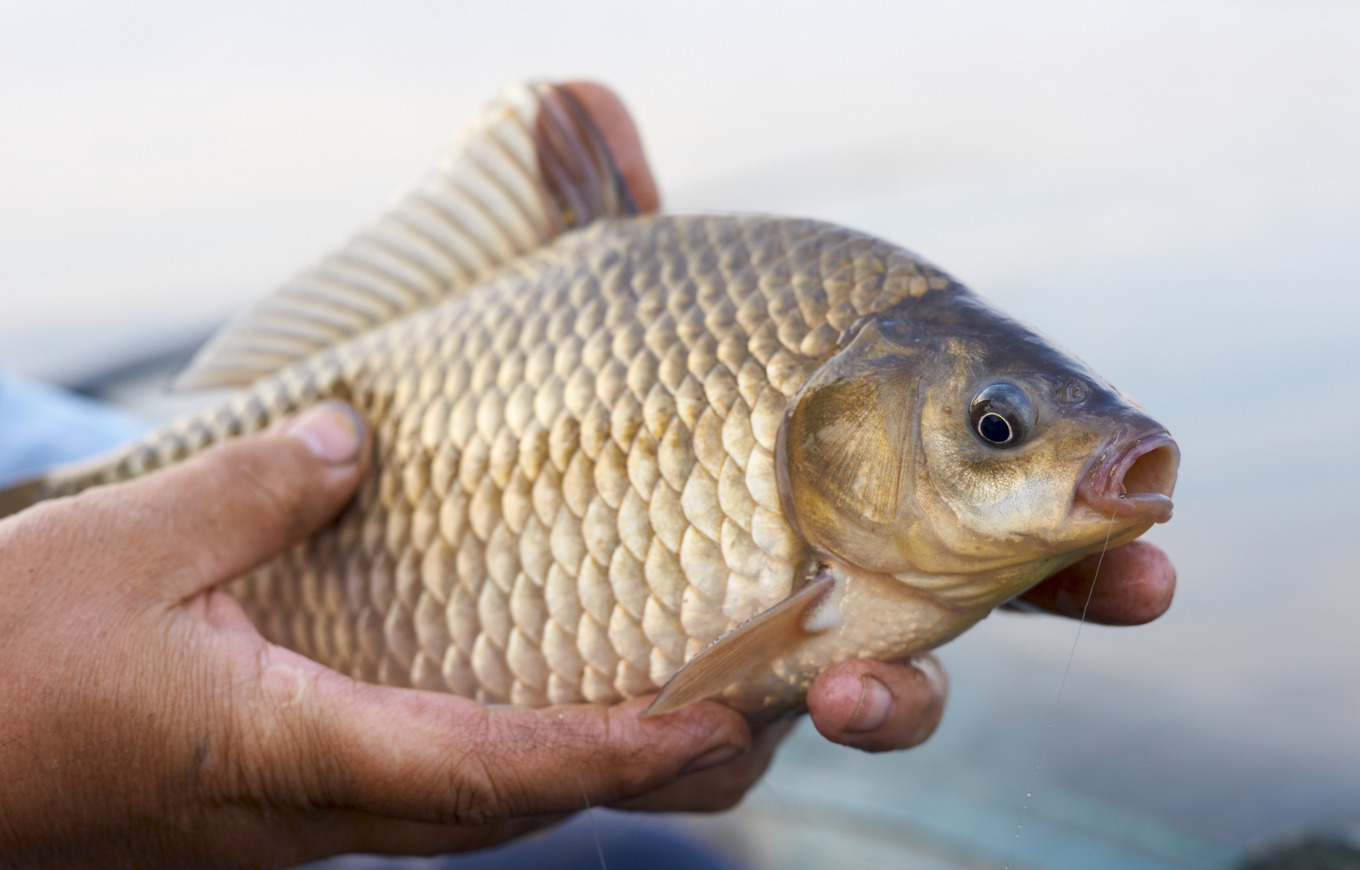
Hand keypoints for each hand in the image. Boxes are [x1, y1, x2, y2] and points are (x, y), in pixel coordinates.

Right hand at [0, 403, 762, 867]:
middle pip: (501, 813)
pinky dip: (489, 770)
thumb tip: (357, 440)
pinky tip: (509, 724)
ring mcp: (284, 829)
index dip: (611, 754)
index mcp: (285, 751)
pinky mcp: (258, 817)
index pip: (491, 769)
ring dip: (564, 781)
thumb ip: (257, 489)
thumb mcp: (125, 547)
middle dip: (623, 780)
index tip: (710, 726)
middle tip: (725, 729)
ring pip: (459, 820)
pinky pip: (406, 803)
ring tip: (652, 730)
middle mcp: (305, 813)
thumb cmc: (0, 665)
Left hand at [571, 78, 1175, 757]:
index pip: (1000, 451)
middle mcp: (850, 526)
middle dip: (1078, 584)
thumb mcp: (554, 298)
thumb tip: (572, 98)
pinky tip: (713, 711)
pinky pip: (750, 735)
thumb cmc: (537, 385)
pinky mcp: (706, 697)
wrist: (464, 505)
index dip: (1085, 479)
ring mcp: (787, 618)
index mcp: (863, 429)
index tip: (1143, 483)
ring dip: (896, 704)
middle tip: (1144, 581)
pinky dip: (745, 735)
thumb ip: (590, 203)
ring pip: (885, 680)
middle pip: (993, 572)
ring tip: (849, 695)